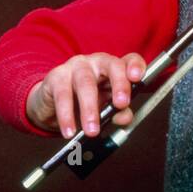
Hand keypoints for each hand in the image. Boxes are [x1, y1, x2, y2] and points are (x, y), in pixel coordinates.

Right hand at [26, 52, 145, 137]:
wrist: (54, 104)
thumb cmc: (86, 101)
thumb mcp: (107, 107)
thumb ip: (119, 111)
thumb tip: (124, 117)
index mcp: (115, 68)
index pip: (130, 60)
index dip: (135, 66)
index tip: (138, 78)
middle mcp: (98, 62)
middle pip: (112, 66)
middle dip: (120, 85)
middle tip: (121, 105)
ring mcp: (77, 66)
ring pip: (86, 83)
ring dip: (90, 109)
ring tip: (92, 131)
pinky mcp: (56, 76)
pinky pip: (62, 96)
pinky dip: (66, 116)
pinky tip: (70, 131)